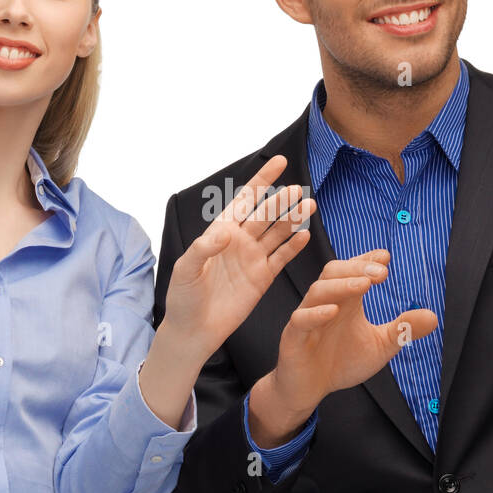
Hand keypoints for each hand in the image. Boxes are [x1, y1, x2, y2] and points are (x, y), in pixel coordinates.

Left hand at [161, 155, 315, 360]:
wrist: (193, 330)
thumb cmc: (183, 297)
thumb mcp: (186, 269)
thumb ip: (203, 248)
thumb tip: (225, 231)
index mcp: (219, 231)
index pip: (244, 199)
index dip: (261, 180)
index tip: (279, 162)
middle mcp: (239, 240)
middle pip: (265, 214)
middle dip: (281, 200)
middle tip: (298, 189)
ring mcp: (252, 258)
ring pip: (277, 232)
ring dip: (293, 218)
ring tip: (309, 205)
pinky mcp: (262, 277)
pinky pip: (281, 257)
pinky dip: (293, 246)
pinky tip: (305, 234)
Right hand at [267, 250, 437, 414]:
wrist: (309, 389)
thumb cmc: (341, 362)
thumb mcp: (379, 346)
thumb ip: (402, 329)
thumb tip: (433, 316)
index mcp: (345, 301)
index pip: (352, 271)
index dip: (366, 262)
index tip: (385, 257)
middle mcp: (325, 303)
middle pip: (334, 272)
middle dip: (357, 268)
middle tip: (381, 272)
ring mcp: (308, 319)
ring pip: (318, 291)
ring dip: (341, 285)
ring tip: (364, 285)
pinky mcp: (294, 337)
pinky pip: (301, 320)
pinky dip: (316, 313)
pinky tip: (333, 311)